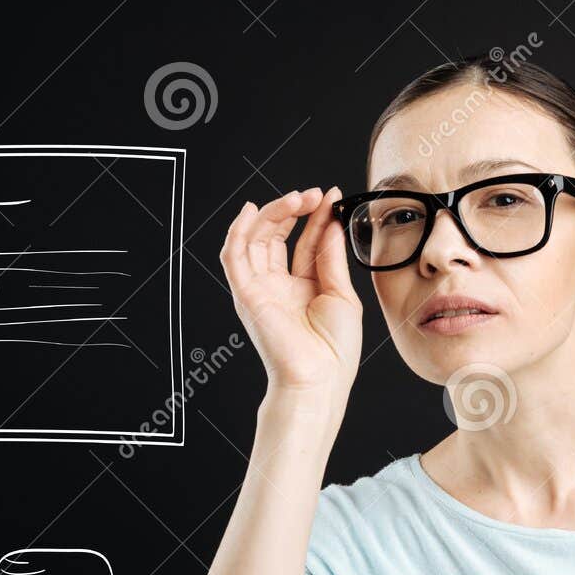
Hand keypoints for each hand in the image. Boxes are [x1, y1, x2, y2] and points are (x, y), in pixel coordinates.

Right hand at [218, 187, 361, 396]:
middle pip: (277, 236)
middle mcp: (278, 286)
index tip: (330, 195)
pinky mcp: (246, 295)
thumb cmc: (335, 350)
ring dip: (272, 213)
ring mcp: (260, 290)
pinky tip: (250, 210)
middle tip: (314, 194)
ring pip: (255, 240)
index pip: (305, 243)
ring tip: (296, 198)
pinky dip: (237, 232)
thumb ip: (331, 258)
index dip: (316, 217)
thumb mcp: (341, 295)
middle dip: (294, 210)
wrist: (319, 380)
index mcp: (303, 288)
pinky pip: (233, 257)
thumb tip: (330, 223)